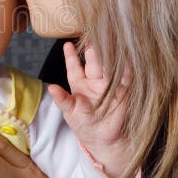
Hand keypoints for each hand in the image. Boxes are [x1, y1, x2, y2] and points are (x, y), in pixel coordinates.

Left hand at [47, 42, 131, 177]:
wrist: (106, 142)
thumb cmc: (85, 127)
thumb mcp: (71, 114)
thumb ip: (62, 100)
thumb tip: (51, 88)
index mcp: (80, 85)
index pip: (75, 67)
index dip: (71, 56)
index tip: (67, 45)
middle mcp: (95, 82)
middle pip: (94, 62)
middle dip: (93, 49)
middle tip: (93, 36)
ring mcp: (110, 85)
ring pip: (109, 65)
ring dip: (109, 54)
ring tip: (109, 40)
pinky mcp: (124, 91)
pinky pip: (126, 76)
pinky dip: (126, 66)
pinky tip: (126, 57)